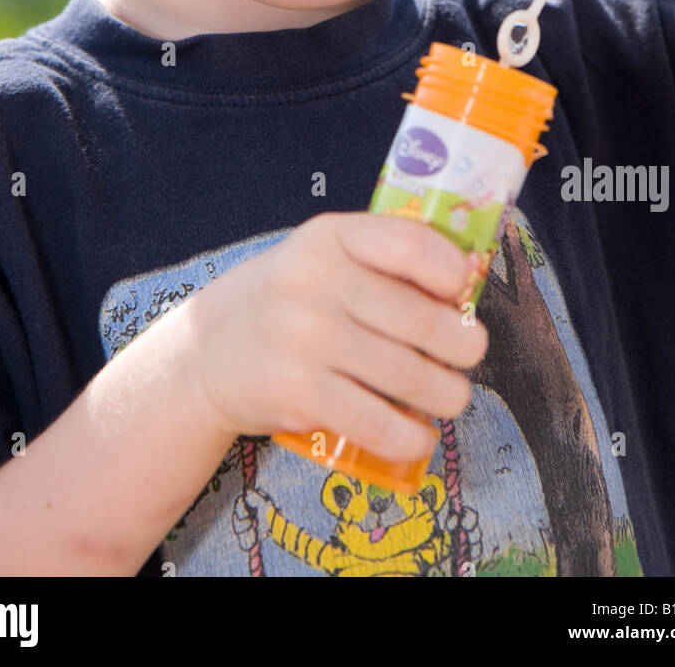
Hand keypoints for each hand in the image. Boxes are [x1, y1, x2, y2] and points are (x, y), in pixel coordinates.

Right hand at [182, 211, 488, 464]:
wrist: (204, 353)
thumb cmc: (285, 302)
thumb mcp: (323, 258)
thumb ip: (384, 261)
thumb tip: (470, 275)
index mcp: (330, 237)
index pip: (412, 244)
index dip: (453, 272)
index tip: (461, 292)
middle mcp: (317, 282)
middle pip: (424, 322)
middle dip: (465, 347)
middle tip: (468, 355)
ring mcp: (306, 339)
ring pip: (410, 377)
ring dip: (448, 395)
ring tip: (450, 397)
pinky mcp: (299, 394)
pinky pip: (377, 423)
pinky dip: (410, 437)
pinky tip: (418, 436)